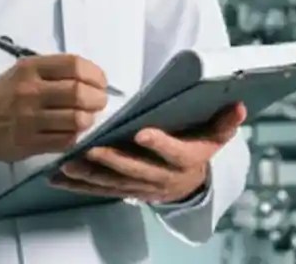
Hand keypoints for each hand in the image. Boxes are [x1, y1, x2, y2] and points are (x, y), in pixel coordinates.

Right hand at [0, 54, 109, 162]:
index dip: (96, 75)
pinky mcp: (29, 143)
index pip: (74, 65)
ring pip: (77, 119)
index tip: (101, 83)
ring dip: (88, 120)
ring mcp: (29, 119)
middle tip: (98, 102)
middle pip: (80, 93)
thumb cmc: (4, 95)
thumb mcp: (23, 72)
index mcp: (30, 68)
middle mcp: (30, 91)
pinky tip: (70, 132)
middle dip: (98, 99)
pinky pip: (66, 140)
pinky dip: (75, 136)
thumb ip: (54, 72)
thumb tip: (93, 80)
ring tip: (84, 118)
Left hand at [50, 102, 246, 204]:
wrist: (188, 184)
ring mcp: (140, 187)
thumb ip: (224, 121)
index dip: (160, 144)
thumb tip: (238, 104)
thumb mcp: (215, 134)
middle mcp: (162, 177)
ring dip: (89, 175)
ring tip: (68, 163)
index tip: (143, 132)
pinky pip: (98, 190)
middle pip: (137, 171)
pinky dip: (77, 185)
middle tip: (92, 150)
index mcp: (185, 160)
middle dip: (113, 161)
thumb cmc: (197, 148)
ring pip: (113, 183)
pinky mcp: (122, 190)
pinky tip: (57, 177)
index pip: (174, 152)